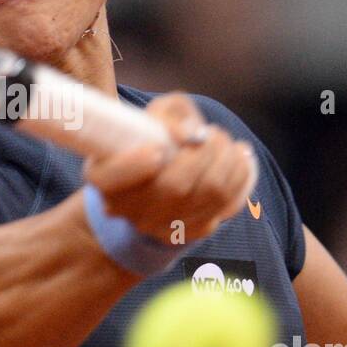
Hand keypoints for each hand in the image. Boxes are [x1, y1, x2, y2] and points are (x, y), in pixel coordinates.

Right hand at [83, 93, 256, 242]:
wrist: (157, 181)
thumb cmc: (151, 138)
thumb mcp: (151, 116)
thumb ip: (167, 115)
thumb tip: (190, 134)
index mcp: (104, 177)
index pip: (111, 178)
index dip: (135, 165)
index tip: (158, 148)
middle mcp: (128, 209)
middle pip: (173, 187)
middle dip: (204, 152)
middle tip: (213, 133)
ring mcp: (161, 226)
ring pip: (209, 194)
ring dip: (228, 160)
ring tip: (226, 141)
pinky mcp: (192, 231)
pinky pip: (228, 205)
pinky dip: (241, 176)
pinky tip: (241, 157)